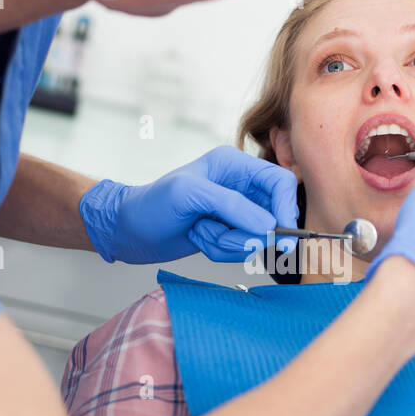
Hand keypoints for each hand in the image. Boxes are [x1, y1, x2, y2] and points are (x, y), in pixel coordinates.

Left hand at [79, 146, 298, 263]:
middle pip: (272, 215)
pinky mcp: (228, 232)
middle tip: (219, 235)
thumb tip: (268, 226)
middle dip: (247, 233)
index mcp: (234, 165)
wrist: (128, 231)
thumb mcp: (189, 195)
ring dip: (227, 243)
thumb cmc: (151, 205)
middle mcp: (240, 186)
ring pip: (256, 237)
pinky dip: (219, 250)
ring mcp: (235, 212)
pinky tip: (198, 238)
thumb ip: (232, 206)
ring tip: (199, 231)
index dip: (286, 208)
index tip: (281, 235)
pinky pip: (240, 250)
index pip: (281, 183)